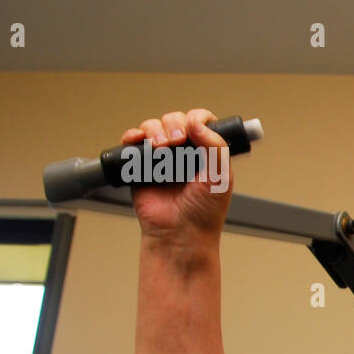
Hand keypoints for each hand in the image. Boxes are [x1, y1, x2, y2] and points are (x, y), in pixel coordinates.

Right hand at [121, 108, 234, 245]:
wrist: (180, 235)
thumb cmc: (204, 214)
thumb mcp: (221, 177)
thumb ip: (215, 146)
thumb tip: (197, 122)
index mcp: (207, 153)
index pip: (201, 122)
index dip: (196, 118)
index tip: (193, 126)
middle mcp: (184, 153)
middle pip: (175, 120)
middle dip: (173, 124)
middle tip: (176, 141)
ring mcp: (162, 159)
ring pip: (153, 127)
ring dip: (154, 130)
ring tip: (161, 147)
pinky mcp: (141, 167)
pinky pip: (133, 143)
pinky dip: (132, 137)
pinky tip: (137, 141)